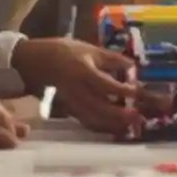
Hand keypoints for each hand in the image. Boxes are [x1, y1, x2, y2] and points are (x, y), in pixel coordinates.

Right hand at [11, 38, 138, 134]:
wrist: (39, 61)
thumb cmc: (67, 51)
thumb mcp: (90, 49)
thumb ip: (112, 58)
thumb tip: (133, 66)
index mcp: (83, 71)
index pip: (105, 84)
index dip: (122, 90)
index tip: (136, 91)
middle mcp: (78, 90)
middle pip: (99, 108)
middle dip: (119, 115)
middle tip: (137, 117)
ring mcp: (72, 102)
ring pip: (93, 119)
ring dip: (112, 125)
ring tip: (130, 125)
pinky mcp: (70, 109)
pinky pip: (86, 122)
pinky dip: (101, 127)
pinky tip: (115, 128)